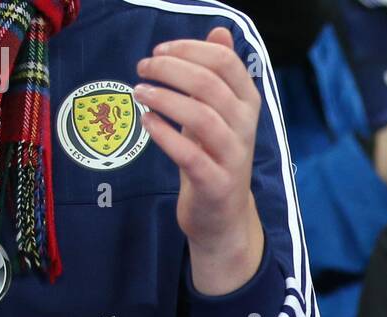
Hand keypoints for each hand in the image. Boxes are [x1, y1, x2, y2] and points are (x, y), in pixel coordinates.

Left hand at [135, 27, 264, 295]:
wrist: (222, 215)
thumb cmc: (214, 156)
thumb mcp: (220, 111)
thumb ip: (218, 72)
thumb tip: (220, 31)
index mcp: (247, 104)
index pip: (225, 62)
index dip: (189, 49)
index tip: (160, 51)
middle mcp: (245, 129)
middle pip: (209, 85)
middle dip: (170, 70)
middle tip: (142, 68)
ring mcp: (233, 157)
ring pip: (201, 117)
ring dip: (164, 98)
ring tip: (139, 92)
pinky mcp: (216, 183)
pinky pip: (190, 154)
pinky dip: (164, 134)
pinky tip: (147, 122)